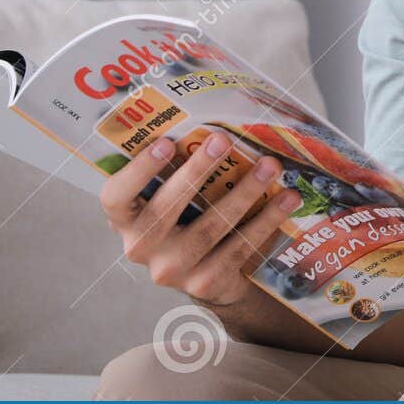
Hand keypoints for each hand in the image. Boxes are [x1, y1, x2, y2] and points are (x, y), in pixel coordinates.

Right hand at [100, 132, 300, 306]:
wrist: (207, 275)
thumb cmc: (187, 221)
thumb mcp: (172, 199)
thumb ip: (177, 170)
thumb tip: (212, 121)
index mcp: (126, 220)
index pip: (116, 197)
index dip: (138, 171)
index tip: (166, 142)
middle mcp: (141, 247)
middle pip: (165, 209)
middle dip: (197, 171)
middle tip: (223, 140)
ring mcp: (172, 269)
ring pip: (210, 228)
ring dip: (244, 193)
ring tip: (270, 166)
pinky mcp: (205, 282)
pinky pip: (239, 247)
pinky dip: (266, 220)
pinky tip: (287, 199)